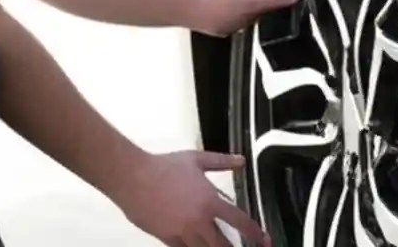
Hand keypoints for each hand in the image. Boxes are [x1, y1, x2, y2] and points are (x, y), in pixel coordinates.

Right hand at [113, 150, 270, 246]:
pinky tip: (195, 246)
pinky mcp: (167, 238)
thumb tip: (240, 161)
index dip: (255, 233)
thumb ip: (221, 161)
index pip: (240, 221)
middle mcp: (199, 220)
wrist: (133, 177)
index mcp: (209, 201)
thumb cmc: (162, 167)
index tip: (263, 240)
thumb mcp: (196, 159)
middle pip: (224, 245)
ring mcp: (183, 232)